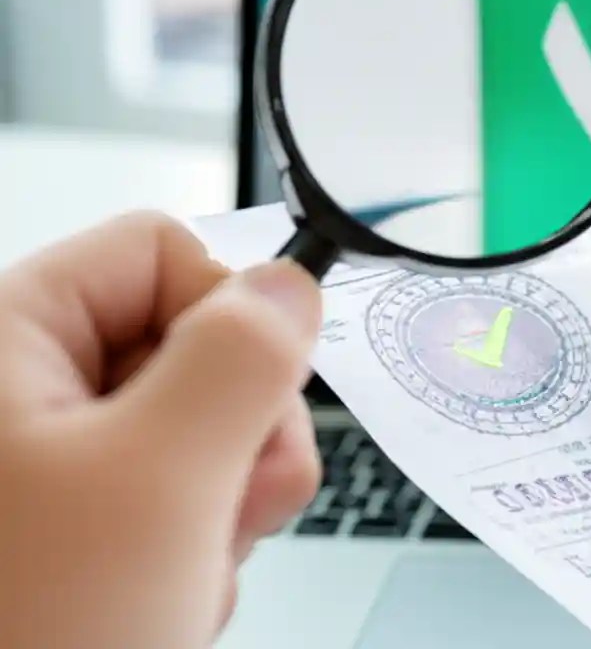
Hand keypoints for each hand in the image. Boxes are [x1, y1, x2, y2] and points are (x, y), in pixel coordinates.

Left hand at [0, 213, 322, 648]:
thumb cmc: (31, 633)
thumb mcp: (162, 480)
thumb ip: (240, 360)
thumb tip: (289, 286)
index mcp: (6, 342)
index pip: (163, 252)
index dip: (229, 318)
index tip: (249, 402)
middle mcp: (23, 392)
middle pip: (195, 342)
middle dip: (237, 433)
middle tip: (218, 504)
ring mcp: (53, 462)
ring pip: (203, 427)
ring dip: (223, 501)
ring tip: (180, 567)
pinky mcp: (81, 520)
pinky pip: (185, 491)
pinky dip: (198, 544)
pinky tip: (165, 594)